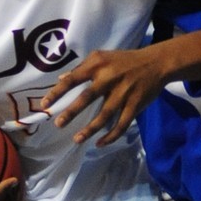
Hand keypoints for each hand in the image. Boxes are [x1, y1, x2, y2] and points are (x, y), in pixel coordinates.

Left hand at [39, 44, 170, 146]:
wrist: (156, 63)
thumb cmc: (124, 60)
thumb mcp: (102, 56)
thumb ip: (82, 67)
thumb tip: (61, 79)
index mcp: (98, 65)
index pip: (73, 78)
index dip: (57, 92)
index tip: (45, 105)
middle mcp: (110, 78)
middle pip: (87, 97)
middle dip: (71, 112)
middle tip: (58, 124)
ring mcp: (123, 93)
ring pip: (104, 115)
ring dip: (90, 129)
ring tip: (77, 139)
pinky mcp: (135, 105)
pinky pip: (122, 124)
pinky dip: (111, 136)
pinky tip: (100, 143)